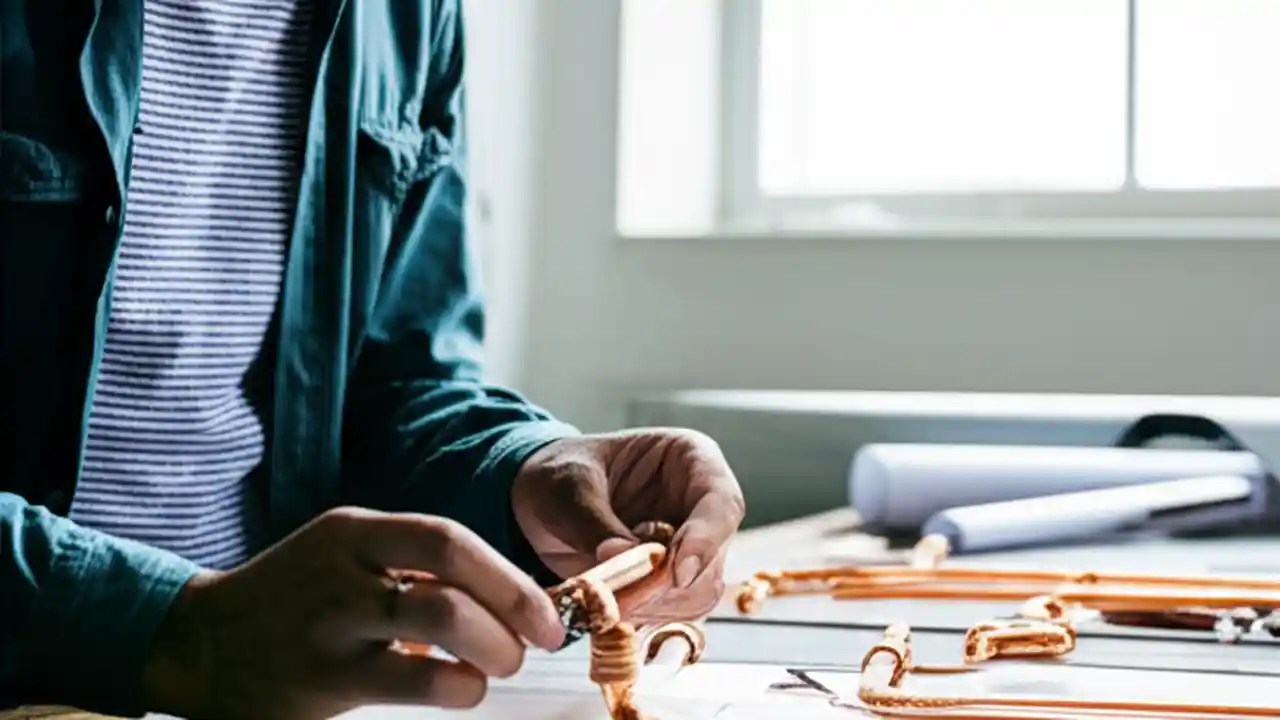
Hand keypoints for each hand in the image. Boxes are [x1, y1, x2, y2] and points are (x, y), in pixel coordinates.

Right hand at [141, 507, 565, 719]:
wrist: (200, 644)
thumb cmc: (294, 600)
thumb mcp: (343, 559)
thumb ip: (411, 566)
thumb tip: (508, 593)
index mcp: (354, 531)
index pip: (446, 538)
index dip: (507, 574)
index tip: (544, 606)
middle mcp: (343, 569)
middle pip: (451, 577)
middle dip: (513, 609)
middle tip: (537, 641)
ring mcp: (331, 624)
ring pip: (440, 621)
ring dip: (493, 648)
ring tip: (501, 665)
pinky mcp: (324, 679)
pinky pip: (416, 681)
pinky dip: (458, 687)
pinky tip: (462, 690)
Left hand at [512, 429, 745, 623]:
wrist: (536, 500)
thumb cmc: (557, 475)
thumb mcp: (569, 487)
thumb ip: (597, 523)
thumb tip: (624, 560)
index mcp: (690, 460)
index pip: (722, 503)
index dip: (707, 540)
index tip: (678, 573)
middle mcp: (700, 504)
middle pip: (713, 557)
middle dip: (666, 583)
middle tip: (616, 593)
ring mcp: (689, 546)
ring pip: (699, 592)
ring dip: (653, 604)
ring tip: (603, 594)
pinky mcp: (671, 581)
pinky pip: (675, 611)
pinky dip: (644, 615)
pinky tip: (609, 604)